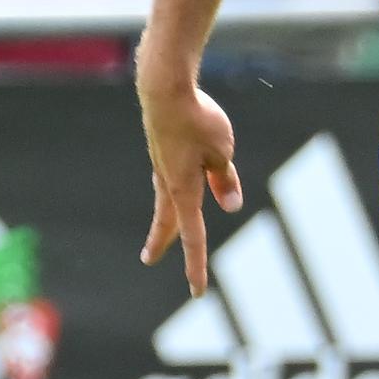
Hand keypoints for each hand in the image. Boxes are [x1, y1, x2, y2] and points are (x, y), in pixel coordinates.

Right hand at [138, 74, 242, 294]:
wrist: (164, 86)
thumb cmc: (196, 119)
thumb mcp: (223, 150)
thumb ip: (226, 178)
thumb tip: (230, 205)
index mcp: (183, 189)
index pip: (193, 237)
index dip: (196, 266)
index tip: (197, 292)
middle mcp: (168, 181)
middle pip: (168, 220)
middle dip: (162, 242)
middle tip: (149, 259)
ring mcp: (162, 164)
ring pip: (167, 196)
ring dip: (166, 215)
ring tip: (161, 229)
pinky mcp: (162, 148)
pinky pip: (173, 173)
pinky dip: (178, 184)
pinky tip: (184, 175)